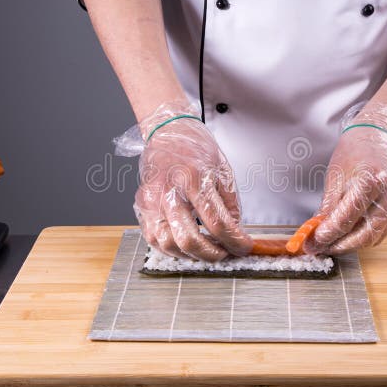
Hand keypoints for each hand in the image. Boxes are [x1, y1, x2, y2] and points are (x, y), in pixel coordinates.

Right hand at [134, 105, 252, 260]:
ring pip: (169, 244)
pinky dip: (172, 248)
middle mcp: (169, 191)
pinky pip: (154, 239)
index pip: (217, 221)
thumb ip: (229, 204)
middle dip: (212, 254)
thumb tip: (234, 231)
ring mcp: (152, 200)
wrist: (168, 132)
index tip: (244, 247)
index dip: (234, 240)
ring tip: (207, 249)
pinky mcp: (142, 206)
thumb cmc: (195, 148)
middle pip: (189, 239)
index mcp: (194, 178)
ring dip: (192, 255)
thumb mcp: (223, 170)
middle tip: (225, 252)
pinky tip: (186, 244)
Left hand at [305, 104, 386, 254]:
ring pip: (378, 236)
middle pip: (366, 235)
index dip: (328, 235)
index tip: (314, 243)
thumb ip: (328, 209)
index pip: (347, 219)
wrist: (380, 134)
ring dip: (355, 242)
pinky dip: (369, 233)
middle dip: (342, 245)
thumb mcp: (335, 177)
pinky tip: (355, 229)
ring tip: (336, 240)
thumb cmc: (355, 151)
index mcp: (371, 180)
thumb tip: (316, 234)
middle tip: (324, 247)